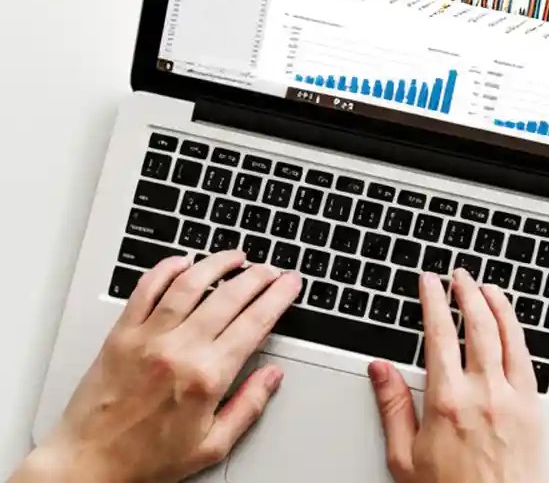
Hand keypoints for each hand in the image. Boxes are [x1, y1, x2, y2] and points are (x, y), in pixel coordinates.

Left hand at [12, 251, 301, 482]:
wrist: (87, 464)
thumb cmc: (145, 460)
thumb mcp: (212, 445)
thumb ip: (249, 406)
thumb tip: (273, 377)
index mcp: (207, 378)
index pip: (254, 323)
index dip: (278, 297)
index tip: (290, 284)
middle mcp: (179, 351)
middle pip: (229, 297)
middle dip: (257, 277)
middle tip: (271, 269)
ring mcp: (148, 339)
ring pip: (189, 284)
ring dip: (217, 264)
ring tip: (235, 257)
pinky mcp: (120, 335)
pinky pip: (145, 290)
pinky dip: (165, 270)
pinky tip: (181, 262)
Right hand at [369, 269, 545, 482]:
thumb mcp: (404, 458)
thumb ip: (392, 407)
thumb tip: (379, 370)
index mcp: (447, 401)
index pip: (439, 335)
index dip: (433, 301)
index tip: (429, 282)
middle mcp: (483, 392)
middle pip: (477, 325)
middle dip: (467, 292)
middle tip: (458, 275)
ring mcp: (513, 397)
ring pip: (507, 335)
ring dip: (496, 304)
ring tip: (486, 287)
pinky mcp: (534, 407)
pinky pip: (527, 357)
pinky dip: (518, 332)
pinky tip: (511, 324)